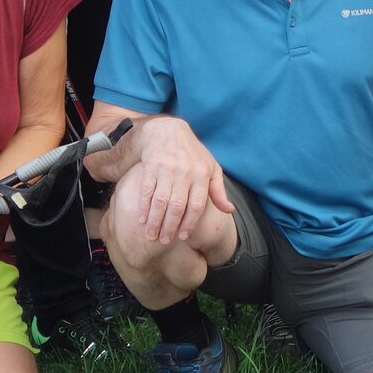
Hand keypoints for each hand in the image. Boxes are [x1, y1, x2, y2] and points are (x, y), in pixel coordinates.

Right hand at [128, 117, 231, 243]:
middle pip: (177, 206)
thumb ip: (219, 191)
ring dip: (155, 221)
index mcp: (202, 174)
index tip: (183, 237)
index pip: (196, 205)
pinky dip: (144, 206)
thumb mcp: (211, 168)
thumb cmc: (193, 154)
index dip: (189, 223)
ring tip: (151, 236)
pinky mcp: (151, 166)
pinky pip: (146, 190)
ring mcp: (167, 169)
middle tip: (164, 241)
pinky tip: (142, 219)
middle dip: (170, 226)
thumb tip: (230, 211)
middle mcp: (185, 172)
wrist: (167, 131)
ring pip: (160, 201)